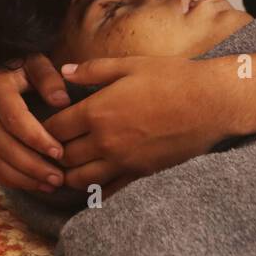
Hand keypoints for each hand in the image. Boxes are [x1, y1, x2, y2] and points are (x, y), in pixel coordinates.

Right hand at [0, 54, 68, 191]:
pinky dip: (12, 180)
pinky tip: (34, 184)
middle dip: (32, 166)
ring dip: (23, 178)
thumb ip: (48, 77)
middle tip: (59, 178)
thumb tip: (62, 101)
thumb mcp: (35, 62)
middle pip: (4, 146)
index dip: (37, 139)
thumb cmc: (19, 65)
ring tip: (51, 185)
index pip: (14, 119)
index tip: (59, 152)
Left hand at [44, 56, 234, 189]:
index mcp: (97, 111)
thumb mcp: (130, 65)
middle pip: (63, 157)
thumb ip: (93, 70)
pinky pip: (109, 191)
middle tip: (50, 148)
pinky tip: (91, 183)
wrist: (212, 103)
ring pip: (80, 179)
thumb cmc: (172, 78)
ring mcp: (123, 161)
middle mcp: (105, 141)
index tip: (44, 125)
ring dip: (69, 174)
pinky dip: (95, 190)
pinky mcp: (141, 174)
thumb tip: (64, 71)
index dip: (43, 129)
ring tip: (66, 167)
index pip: (53, 129)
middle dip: (52, 154)